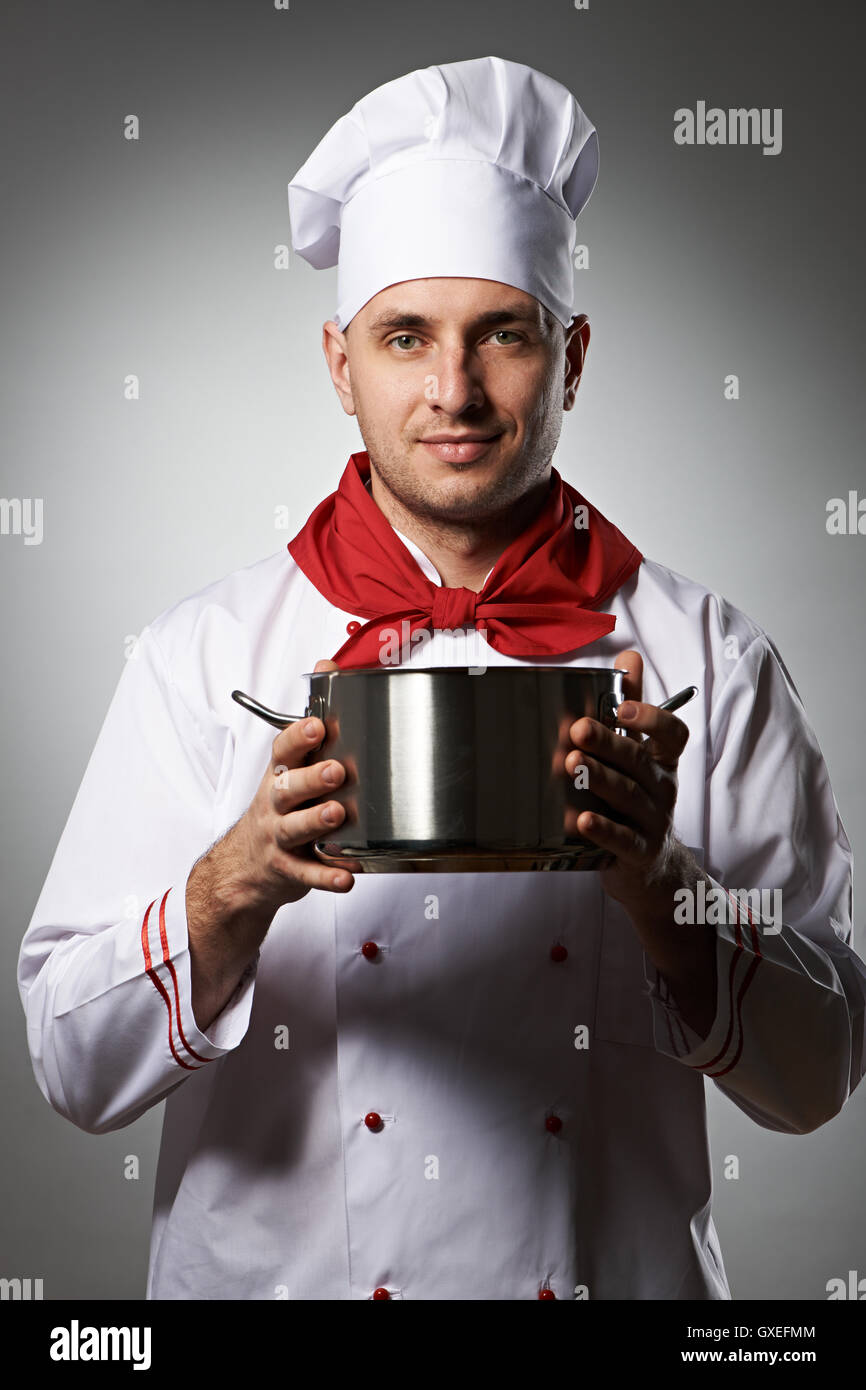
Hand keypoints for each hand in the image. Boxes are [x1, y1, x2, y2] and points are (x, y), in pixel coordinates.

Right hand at [185, 658, 353, 1030]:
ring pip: (295, 829)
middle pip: (287, 788)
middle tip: (335, 771)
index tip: (316, 724)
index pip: (282, 750)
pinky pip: (307, 873)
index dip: (298, 736)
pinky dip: (327, 876)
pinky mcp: (287, 869)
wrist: (245, 865)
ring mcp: (279, 837)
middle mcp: (275, 803)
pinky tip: (348, 876)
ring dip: (316, 822)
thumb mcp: (290, 763)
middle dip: (310, 779)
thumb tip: (330, 665)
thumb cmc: (281, 805)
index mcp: (279, 773)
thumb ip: (312, 720)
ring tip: (337, 815)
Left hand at [566, 649, 690, 910]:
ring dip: (600, 780)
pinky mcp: (638, 854)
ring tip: (573, 766)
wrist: (651, 871)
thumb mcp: (640, 753)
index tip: (622, 707)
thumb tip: (629, 656)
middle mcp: (662, 788)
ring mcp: (653, 823)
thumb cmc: (637, 802)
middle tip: (579, 730)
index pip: (671, 734)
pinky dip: (603, 830)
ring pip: (628, 797)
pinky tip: (581, 820)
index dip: (651, 718)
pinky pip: (622, 840)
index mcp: (662, 761)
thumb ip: (632, 707)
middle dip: (609, 743)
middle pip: (639, 761)